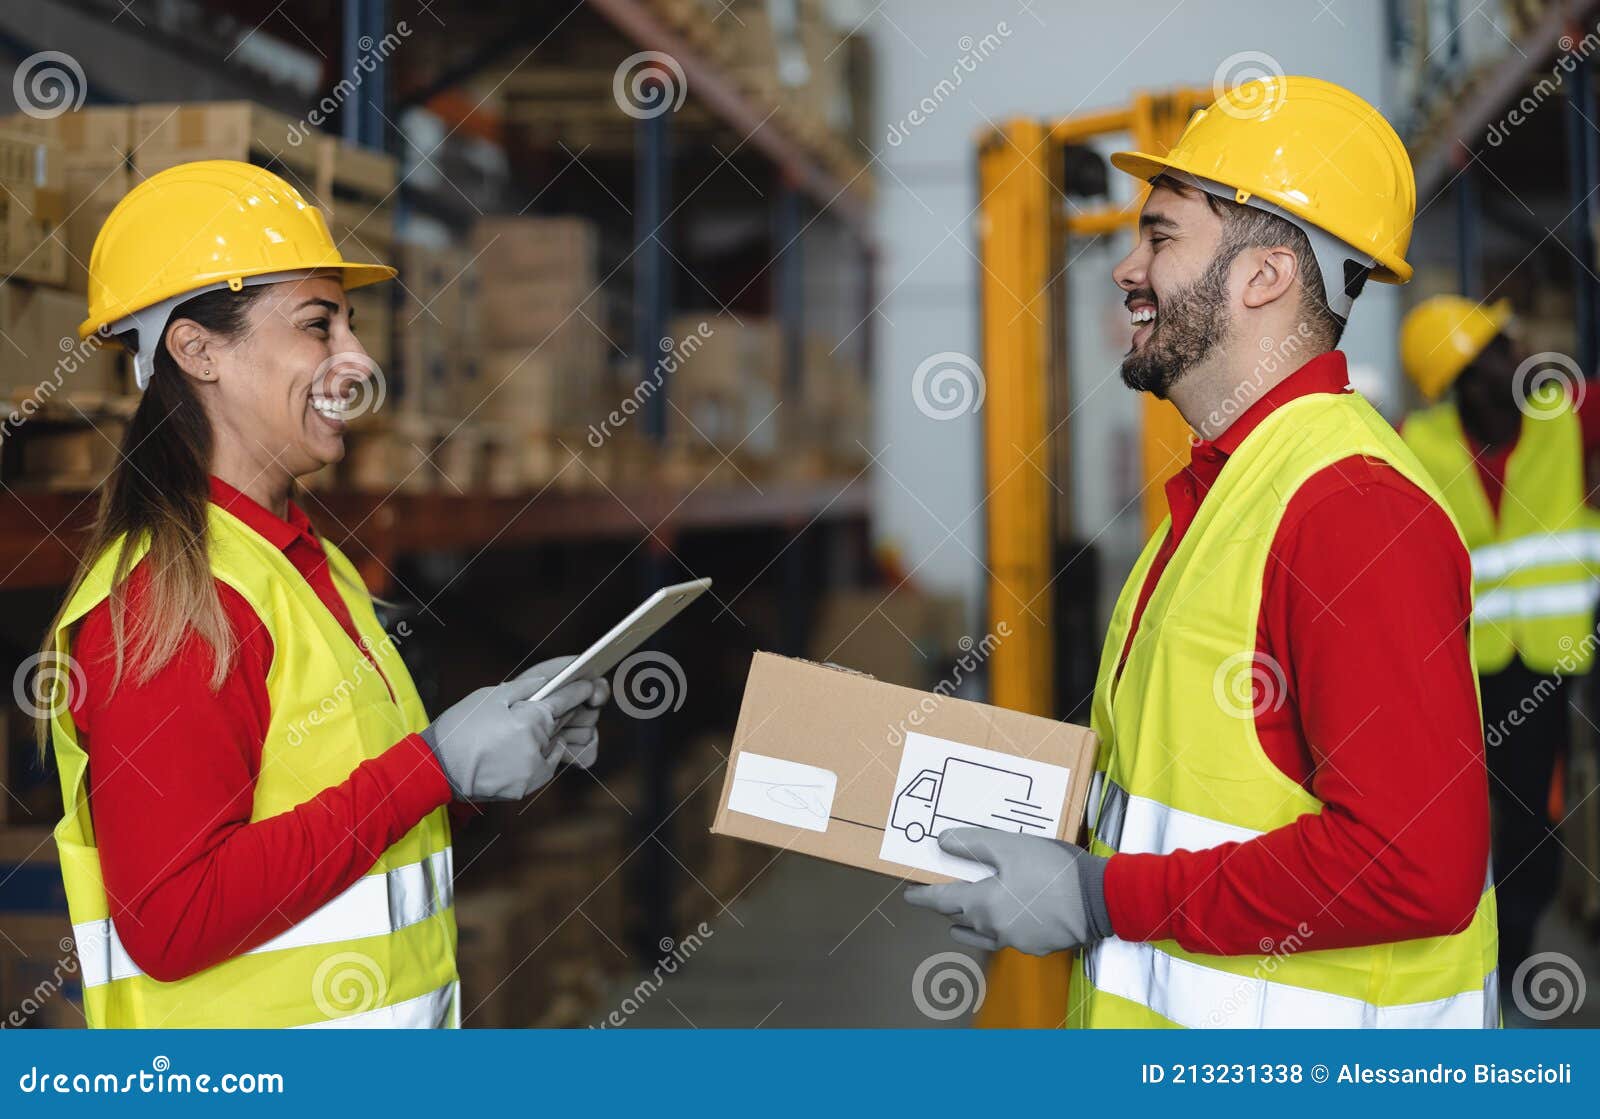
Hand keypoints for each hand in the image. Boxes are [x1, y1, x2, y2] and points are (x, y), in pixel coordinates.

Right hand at [420, 662, 597, 800]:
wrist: (437, 768)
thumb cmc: (460, 729)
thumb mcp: (490, 697)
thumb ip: (524, 688)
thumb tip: (546, 681)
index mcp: (531, 720)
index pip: (565, 702)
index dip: (579, 691)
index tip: (589, 684)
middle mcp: (538, 746)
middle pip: (560, 724)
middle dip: (558, 714)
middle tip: (543, 706)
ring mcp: (534, 769)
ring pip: (552, 746)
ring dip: (545, 737)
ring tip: (516, 733)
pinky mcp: (527, 786)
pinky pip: (543, 766)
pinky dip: (538, 757)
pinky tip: (516, 751)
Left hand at [902, 828, 1111, 954]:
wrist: (1101, 900)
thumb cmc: (1054, 871)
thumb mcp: (1010, 846)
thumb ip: (972, 844)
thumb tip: (941, 842)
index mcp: (983, 906)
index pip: (942, 902)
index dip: (923, 897)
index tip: (909, 895)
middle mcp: (995, 930)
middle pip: (961, 920)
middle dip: (947, 908)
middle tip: (939, 897)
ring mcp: (1017, 942)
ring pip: (983, 934)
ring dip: (970, 924)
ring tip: (964, 916)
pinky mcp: (1038, 945)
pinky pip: (1008, 937)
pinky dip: (999, 927)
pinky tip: (1007, 917)